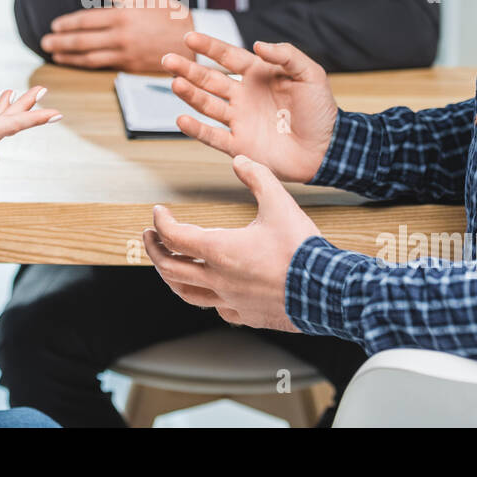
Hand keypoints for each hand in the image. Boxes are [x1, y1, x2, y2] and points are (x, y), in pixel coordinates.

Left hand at [41, 0, 194, 70]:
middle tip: (44, 42)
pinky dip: (85, 65)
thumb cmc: (171, 15)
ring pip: (89, 57)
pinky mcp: (130, 67)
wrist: (193, 43)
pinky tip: (76, 63)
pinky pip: (102, 66)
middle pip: (83, 40)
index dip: (68, 24)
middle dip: (61, 42)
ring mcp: (125, 54)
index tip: (54, 25)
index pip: (87, 20)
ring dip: (69, 57)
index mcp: (124, 15)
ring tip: (54, 55)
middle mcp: (121, 36)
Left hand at [143, 154, 320, 330]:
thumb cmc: (302, 251)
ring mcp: (231, 302)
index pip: (174, 236)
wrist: (327, 292)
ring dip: (171, 277)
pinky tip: (211, 290)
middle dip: (154, 250)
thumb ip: (257, 177)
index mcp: (220, 250)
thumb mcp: (280, 204)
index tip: (158, 212)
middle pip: (170, 268)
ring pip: (187, 293)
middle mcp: (219, 279)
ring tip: (167, 265)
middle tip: (150, 237)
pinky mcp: (246, 316)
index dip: (161, 222)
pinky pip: (215, 309)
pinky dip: (206, 296)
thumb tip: (239, 161)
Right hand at [161, 32, 337, 182]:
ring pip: (207, 104)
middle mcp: (244, 96)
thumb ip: (286, 55)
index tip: (189, 37)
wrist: (328, 149)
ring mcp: (240, 121)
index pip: (228, 56)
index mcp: (259, 76)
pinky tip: (182, 118)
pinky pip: (213, 136)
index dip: (209, 47)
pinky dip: (196, 129)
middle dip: (188, 69)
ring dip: (190, 94)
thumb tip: (257, 44)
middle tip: (167, 59)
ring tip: (175, 83)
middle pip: (209, 79)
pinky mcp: (239, 146)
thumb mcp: (310, 74)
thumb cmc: (321, 110)